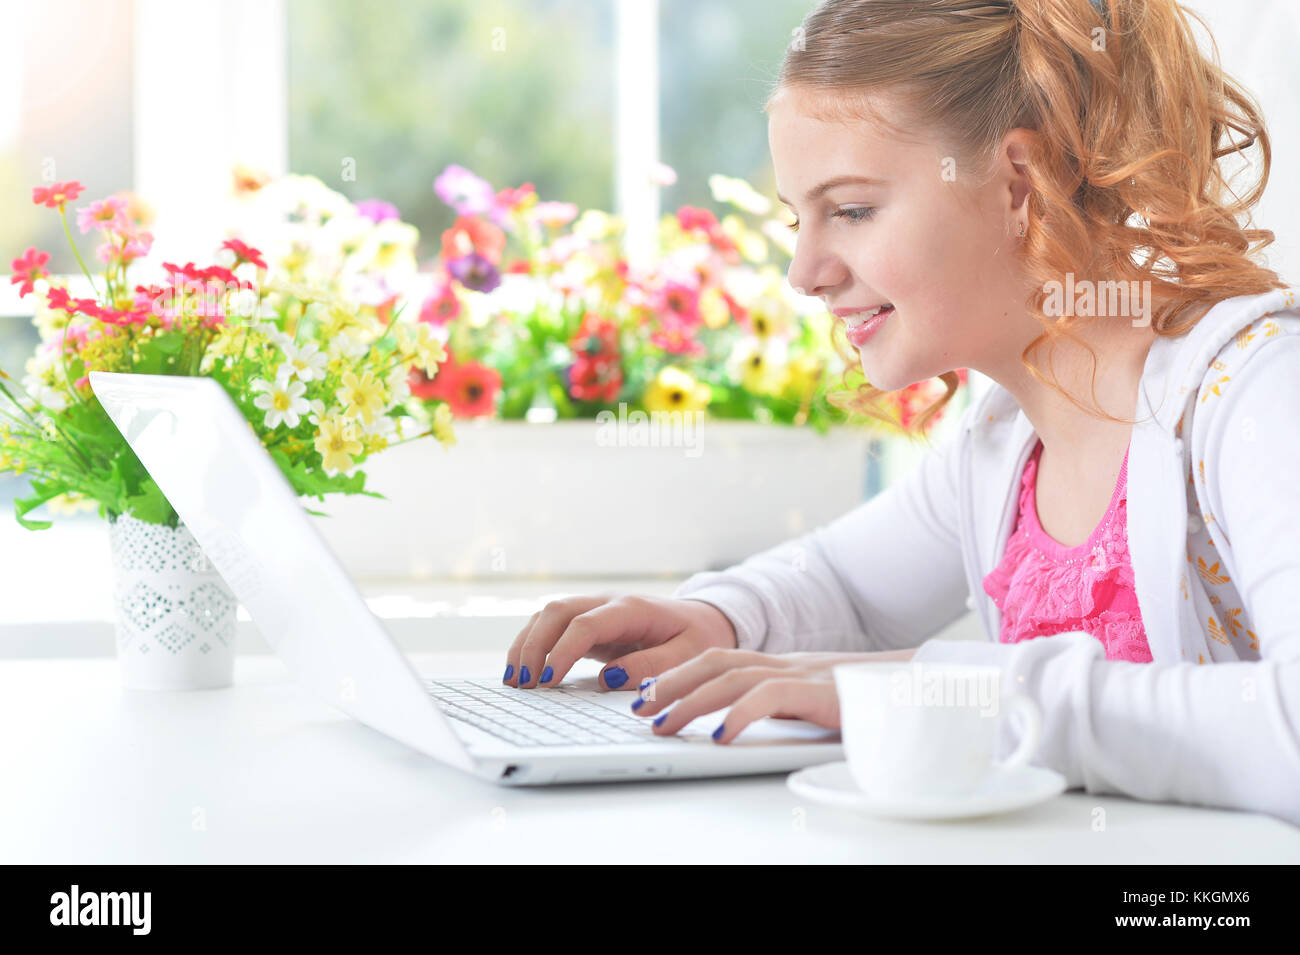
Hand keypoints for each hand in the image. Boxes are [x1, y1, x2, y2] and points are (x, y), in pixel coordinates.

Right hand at [504, 595, 738, 690]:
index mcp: (632, 608)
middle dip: (533, 646)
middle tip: (522, 684)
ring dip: (526, 645)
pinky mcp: (588, 623)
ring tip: (514, 682)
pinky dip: (533, 645)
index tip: (548, 681)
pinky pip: (551, 627)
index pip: (585, 624)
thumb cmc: (697, 636)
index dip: (562, 651)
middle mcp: (607, 603)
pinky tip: (522, 672)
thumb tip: (610, 678)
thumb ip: (652, 666)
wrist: (704, 618)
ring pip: (547, 615)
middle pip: (556, 611)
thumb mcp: (688, 654)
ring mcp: (594, 610)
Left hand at [630, 646, 917, 741]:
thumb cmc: (878, 702)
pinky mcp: (821, 692)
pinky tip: (720, 736)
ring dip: (691, 701)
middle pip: (715, 662)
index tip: (649, 693)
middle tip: (640, 708)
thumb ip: (785, 708)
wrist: (929, 690)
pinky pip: (770, 697)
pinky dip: (739, 715)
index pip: (721, 659)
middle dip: (672, 683)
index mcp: (784, 665)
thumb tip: (740, 728)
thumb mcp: (820, 705)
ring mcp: (804, 674)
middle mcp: (788, 663)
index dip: (681, 673)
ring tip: (663, 724)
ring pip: (731, 678)